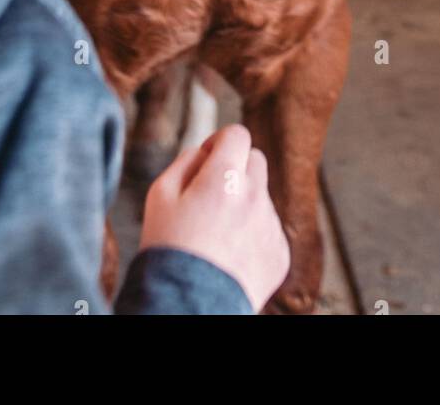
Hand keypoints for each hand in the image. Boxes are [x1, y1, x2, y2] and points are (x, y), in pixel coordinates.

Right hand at [139, 123, 289, 311]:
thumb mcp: (160, 194)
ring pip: (262, 196)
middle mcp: (255, 197)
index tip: (209, 157)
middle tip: (212, 192)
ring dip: (244, 202)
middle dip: (235, 167)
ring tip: (216, 233)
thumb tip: (205, 152)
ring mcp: (270, 226)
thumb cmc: (169, 250)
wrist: (188, 305)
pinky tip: (230, 253)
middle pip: (255, 160)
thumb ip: (186, 161)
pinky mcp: (280, 253)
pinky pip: (269, 228)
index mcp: (224, 178)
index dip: (220, 141)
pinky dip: (253, 233)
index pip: (237, 134)